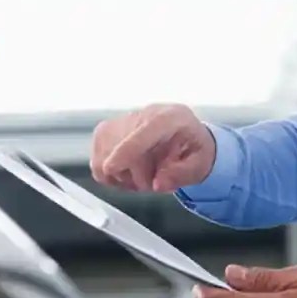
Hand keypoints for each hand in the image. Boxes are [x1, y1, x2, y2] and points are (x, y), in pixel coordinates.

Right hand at [90, 103, 214, 191]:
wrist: (185, 137)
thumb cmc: (193, 149)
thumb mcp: (200, 164)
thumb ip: (181, 174)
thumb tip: (158, 184)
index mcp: (171, 117)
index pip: (143, 130)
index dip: (125, 149)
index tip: (111, 168)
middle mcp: (145, 113)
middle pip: (121, 146)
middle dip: (134, 175)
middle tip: (153, 183)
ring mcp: (123, 120)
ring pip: (103, 153)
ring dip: (120, 175)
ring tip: (141, 177)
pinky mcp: (106, 131)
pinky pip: (96, 160)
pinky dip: (107, 174)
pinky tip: (126, 174)